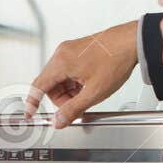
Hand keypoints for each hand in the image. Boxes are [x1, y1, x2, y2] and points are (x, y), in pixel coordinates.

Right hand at [26, 20, 140, 126]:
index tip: (30, 114)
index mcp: (61, 62)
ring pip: (60, 78)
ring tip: (87, 94)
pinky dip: (75, 82)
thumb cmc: (116, 60)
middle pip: (50, 84)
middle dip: (61, 99)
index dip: (32, 103)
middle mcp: (62, 54)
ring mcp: (69, 50)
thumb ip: (73, 109)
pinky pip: (68, 70)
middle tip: (77, 106)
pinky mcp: (77, 50)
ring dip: (69, 91)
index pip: (38, 86)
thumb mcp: (94, 92)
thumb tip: (58, 121)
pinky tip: (89, 85)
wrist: (132, 41)